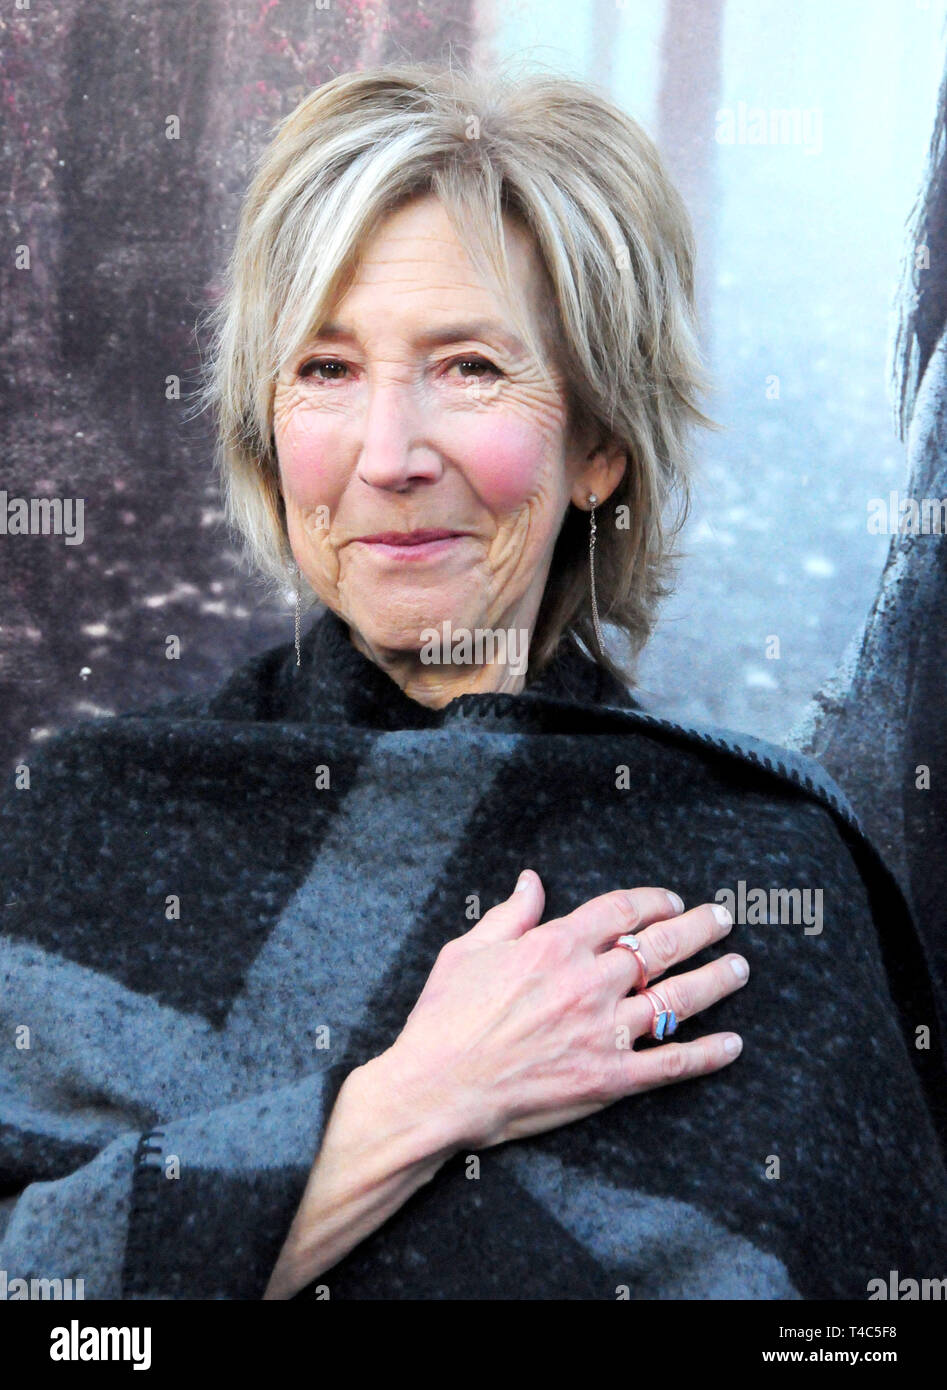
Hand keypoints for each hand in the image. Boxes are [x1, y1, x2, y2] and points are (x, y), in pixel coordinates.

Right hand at [379, 871, 747, 1150]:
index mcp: (555, 945)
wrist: (436, 1089)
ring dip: (715, 980)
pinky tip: (733, 1045)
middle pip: (660, 947)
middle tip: (723, 919)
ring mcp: (602, 1031)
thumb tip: (531, 881)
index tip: (670, 901)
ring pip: (676, 999)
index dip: (653, 901)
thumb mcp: (468, 950)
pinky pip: (670, 1064)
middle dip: (698, 928)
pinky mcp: (607, 1078)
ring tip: (740, 968)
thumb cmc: (444, 1019)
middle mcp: (587, 982)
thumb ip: (510, 914)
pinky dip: (707, 1054)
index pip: (621, 910)